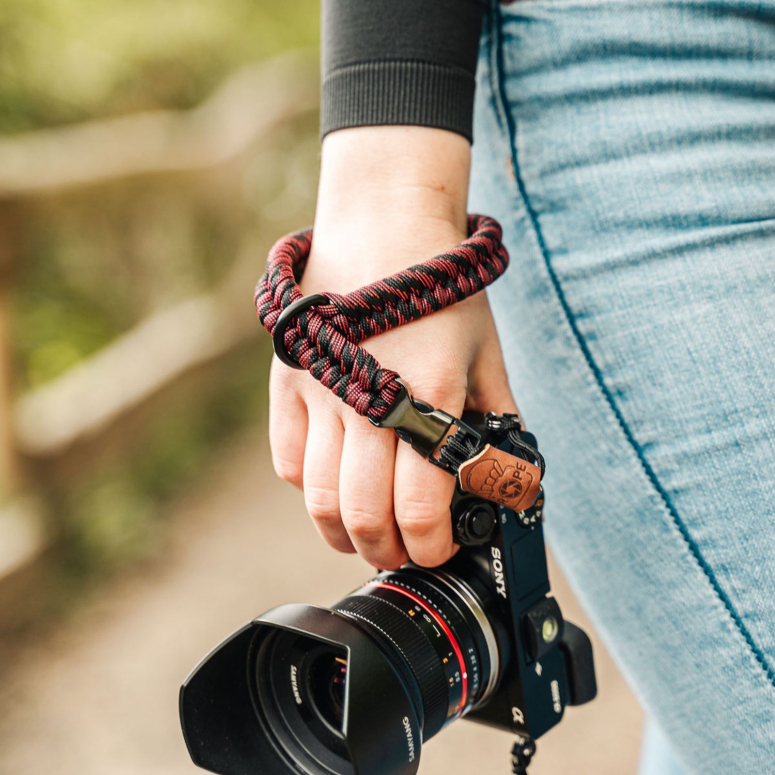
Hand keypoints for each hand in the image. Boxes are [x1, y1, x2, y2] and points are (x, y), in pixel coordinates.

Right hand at [268, 126, 518, 569]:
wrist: (384, 225)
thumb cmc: (442, 292)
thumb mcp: (487, 352)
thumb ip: (499, 417)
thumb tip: (510, 476)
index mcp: (429, 394)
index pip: (420, 504)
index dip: (430, 545)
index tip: (439, 548)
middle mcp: (368, 400)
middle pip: (363, 515)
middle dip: (387, 550)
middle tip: (404, 550)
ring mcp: (321, 392)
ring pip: (318, 499)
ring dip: (343, 532)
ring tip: (366, 532)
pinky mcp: (289, 382)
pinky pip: (289, 461)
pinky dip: (310, 487)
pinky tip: (336, 479)